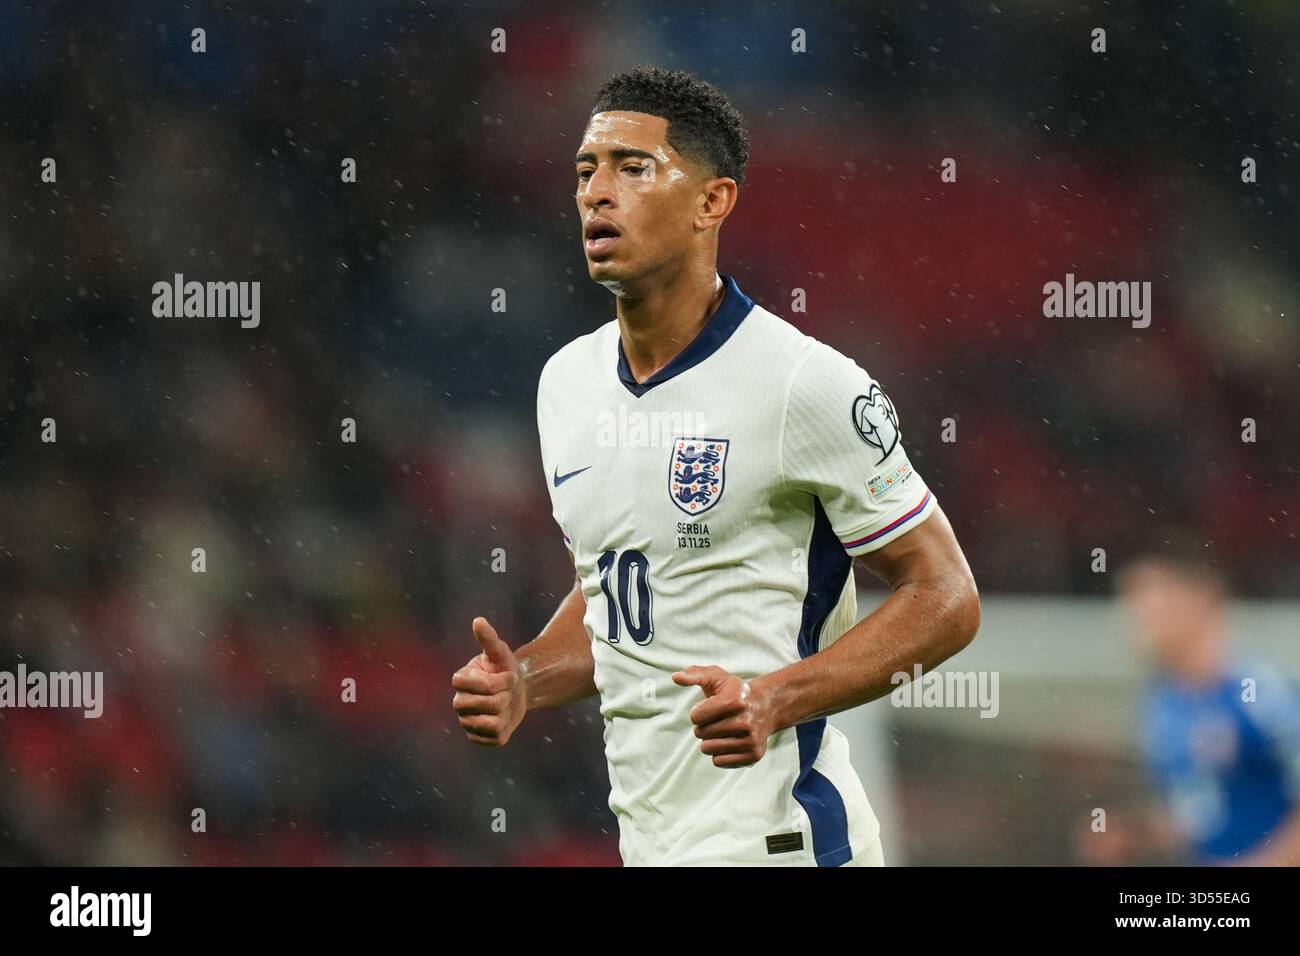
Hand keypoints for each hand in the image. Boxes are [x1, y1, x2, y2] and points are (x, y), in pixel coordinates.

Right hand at [451, 617, 525, 746]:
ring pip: (491, 723)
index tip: (508, 675)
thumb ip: (489, 638)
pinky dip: (505, 727)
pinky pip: (495, 737)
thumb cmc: (504, 667)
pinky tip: (502, 718)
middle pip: (488, 705)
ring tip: (504, 704)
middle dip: (506, 696)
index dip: (500, 682)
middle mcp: (459, 702)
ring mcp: (466, 721)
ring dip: (506, 712)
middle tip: (507, 691)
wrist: (516, 689)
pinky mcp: (477, 738)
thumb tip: (478, 620)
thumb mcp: (500, 652)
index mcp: (460, 680)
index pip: (481, 686)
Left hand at [672, 664, 776, 767]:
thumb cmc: (734, 692)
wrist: (765, 707)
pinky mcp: (753, 755)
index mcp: (735, 701)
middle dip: (704, 726)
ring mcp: (751, 740)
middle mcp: (745, 721)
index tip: (711, 707)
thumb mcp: (716, 677)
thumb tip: (675, 677)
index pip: (696, 716)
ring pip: (708, 749)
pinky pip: (719, 762)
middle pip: (700, 733)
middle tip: (719, 719)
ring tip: (724, 730)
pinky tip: (730, 742)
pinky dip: (719, 753)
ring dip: (710, 740)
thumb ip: (694, 674)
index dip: (698, 712)